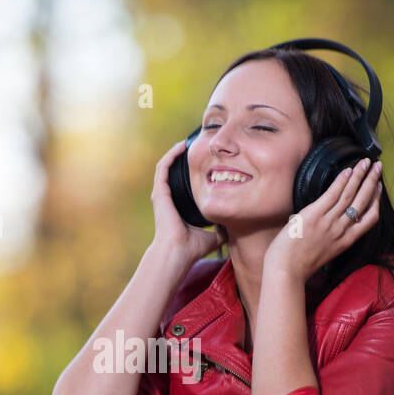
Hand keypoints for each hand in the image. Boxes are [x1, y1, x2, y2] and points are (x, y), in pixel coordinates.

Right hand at [149, 139, 228, 264]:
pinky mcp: (159, 193)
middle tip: (198, 147)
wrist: (177, 253)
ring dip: (176, 153)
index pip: (184, 184)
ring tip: (189, 142)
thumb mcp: (213, 236)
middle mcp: (168, 199)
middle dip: (185, 160)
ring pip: (166, 166)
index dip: (193, 172)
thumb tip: (235, 226)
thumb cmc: (192, 248)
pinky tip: (181, 146)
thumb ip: (222, 230)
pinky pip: (162, 168)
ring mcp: (161, 195)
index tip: (205, 161)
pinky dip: (171, 156)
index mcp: (179, 207)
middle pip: (174, 173)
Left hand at [266, 158, 382, 282]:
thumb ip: (330, 237)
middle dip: (372, 182)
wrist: (286, 271)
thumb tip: (328, 223)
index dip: (376, 201)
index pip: (369, 218)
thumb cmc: (299, 265)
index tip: (378, 188)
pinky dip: (342, 181)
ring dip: (360, 175)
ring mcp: (329, 222)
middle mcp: (341, 231)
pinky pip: (332, 194)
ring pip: (350, 195)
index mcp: (346, 241)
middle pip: (363, 202)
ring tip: (366, 162)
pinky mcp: (314, 215)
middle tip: (377, 167)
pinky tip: (347, 170)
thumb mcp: (323, 252)